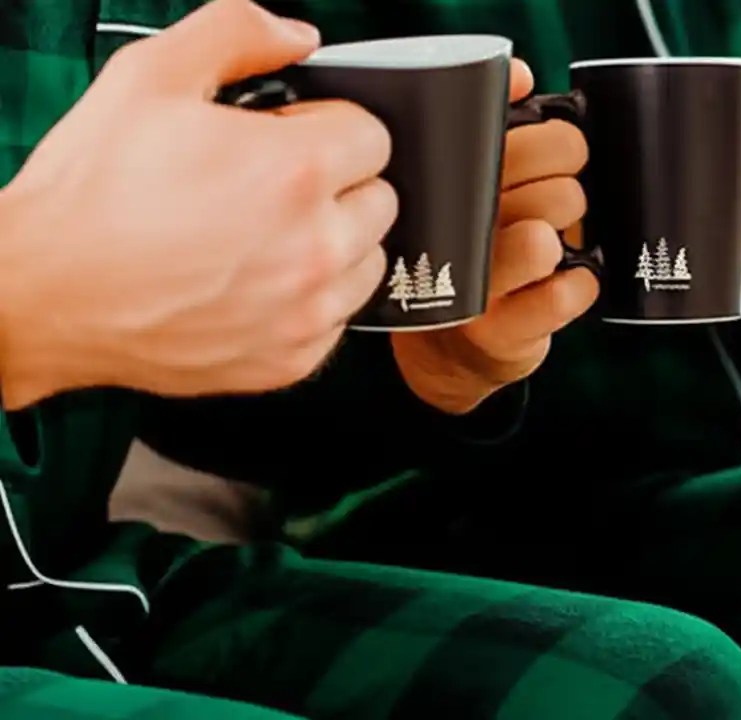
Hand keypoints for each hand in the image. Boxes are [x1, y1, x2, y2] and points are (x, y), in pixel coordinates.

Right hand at [0, 0, 395, 409]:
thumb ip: (237, 33)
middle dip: (337, 185)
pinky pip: (338, 320)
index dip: (327, 128)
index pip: (373, 137)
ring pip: (368, 262)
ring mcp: (307, 311)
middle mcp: (316, 247)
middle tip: (272, 186)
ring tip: (265, 235)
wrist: (44, 294)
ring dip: (333, 243)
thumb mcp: (150, 76)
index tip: (291, 139)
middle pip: (380, 200)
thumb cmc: (91, 194)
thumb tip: (297, 37)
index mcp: (296, 172)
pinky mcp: (291, 360)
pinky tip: (257, 282)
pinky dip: (310, 300)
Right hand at [391, 63, 596, 414]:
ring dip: (571, 234)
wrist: (452, 347)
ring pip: (546, 233)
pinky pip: (567, 293)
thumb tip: (520, 74)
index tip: (564, 154)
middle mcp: (460, 229)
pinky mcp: (502, 331)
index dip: (560, 142)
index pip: (517, 140)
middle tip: (562, 199)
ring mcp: (478, 283)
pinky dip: (583, 284)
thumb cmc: (478, 248)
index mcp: (457, 183)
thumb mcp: (477, 186)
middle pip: (548, 185)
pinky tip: (569, 279)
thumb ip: (499, 128)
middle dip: (572, 187)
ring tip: (558, 240)